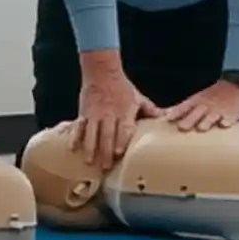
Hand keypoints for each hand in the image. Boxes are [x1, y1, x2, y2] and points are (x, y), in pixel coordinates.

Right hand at [73, 53, 160, 169]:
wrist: (103, 72)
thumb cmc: (123, 88)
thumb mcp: (139, 98)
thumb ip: (151, 110)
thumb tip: (166, 118)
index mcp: (125, 112)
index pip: (123, 129)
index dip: (120, 141)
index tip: (118, 154)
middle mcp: (109, 115)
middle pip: (107, 135)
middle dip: (105, 152)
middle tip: (105, 167)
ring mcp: (95, 114)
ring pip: (91, 133)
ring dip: (90, 148)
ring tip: (90, 162)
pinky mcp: (83, 112)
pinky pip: (78, 127)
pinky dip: (75, 138)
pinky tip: (72, 149)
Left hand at [164, 79, 238, 131]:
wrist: (237, 83)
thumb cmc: (213, 95)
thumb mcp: (197, 98)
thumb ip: (183, 108)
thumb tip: (164, 115)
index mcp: (197, 101)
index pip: (185, 107)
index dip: (177, 112)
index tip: (168, 118)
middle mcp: (207, 106)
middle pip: (197, 113)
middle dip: (189, 120)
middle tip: (182, 127)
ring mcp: (220, 110)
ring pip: (212, 116)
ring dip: (207, 121)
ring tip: (202, 128)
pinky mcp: (233, 113)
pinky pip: (230, 117)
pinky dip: (227, 120)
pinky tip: (225, 124)